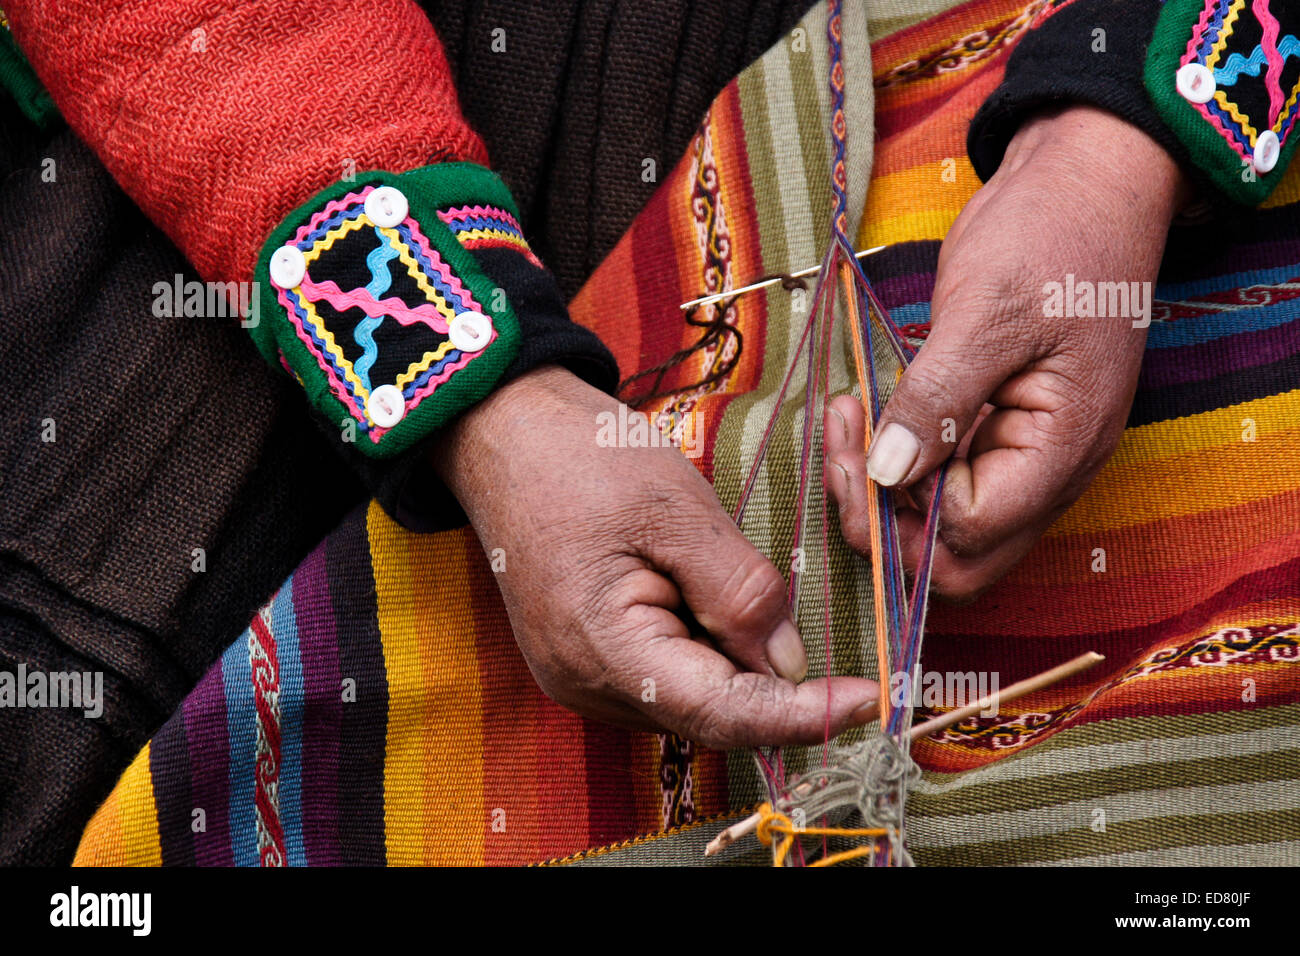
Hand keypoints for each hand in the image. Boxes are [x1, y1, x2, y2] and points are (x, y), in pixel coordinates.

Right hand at [431, 365, 879, 747]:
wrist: (503, 434)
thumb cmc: (584, 458)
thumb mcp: (677, 508)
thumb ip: (740, 591)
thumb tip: (791, 664)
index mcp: (602, 649)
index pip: (721, 713)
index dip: (801, 715)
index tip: (870, 698)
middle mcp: (586, 685)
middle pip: (708, 713)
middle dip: (774, 684)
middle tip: (827, 641)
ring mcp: (579, 678)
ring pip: (691, 698)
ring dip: (738, 662)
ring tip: (730, 583)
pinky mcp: (583, 661)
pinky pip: (665, 676)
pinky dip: (706, 650)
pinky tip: (705, 596)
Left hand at [825, 106, 1191, 600]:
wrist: (1085, 180)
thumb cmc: (1052, 234)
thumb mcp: (988, 312)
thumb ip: (939, 398)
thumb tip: (886, 475)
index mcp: (1062, 448)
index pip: (970, 531)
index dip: (905, 508)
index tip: (857, 448)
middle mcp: (1049, 468)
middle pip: (961, 557)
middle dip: (887, 524)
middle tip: (840, 456)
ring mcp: (1026, 452)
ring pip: (946, 523)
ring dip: (885, 491)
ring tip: (845, 421)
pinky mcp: (1000, 428)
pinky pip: (945, 476)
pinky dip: (898, 459)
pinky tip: (865, 414)